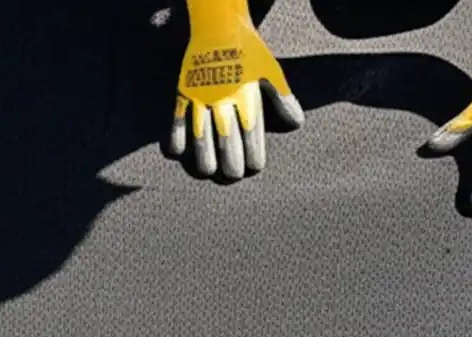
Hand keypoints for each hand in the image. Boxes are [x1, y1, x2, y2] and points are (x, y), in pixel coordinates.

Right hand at [169, 0, 303, 179]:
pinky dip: (175, 142)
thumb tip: (296, 124)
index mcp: (247, 96)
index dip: (253, 159)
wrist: (218, 26)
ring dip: (205, 163)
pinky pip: (175, 124)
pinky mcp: (182, 93)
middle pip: (227, 145)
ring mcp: (200, 98)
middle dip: (231, 167)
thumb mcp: (271, 71)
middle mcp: (223, 99)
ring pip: (200, 140)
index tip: (254, 168)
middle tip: (232, 175)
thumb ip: (283, 99)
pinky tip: (180, 153)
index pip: (252, 138)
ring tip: (208, 172)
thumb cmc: (248, 51)